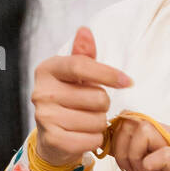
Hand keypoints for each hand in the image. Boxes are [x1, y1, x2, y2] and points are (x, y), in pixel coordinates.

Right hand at [31, 26, 132, 169]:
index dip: (109, 74)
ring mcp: (44, 117)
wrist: (52, 137)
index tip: (128, 82)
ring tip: (87, 121)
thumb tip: (85, 30)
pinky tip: (84, 135)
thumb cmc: (68, 99)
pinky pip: (92, 139)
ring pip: (97, 120)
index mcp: (47, 69)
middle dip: (103, 103)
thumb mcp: (75, 75)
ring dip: (100, 122)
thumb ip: (83, 54)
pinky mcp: (52, 140)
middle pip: (97, 97)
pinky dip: (95, 139)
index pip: (82, 66)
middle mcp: (41, 92)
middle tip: (92, 106)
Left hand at [109, 116, 169, 170]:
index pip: (131, 116)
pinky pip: (163, 154)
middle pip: (136, 122)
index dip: (117, 136)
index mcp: (160, 133)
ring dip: (135, 156)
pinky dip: (149, 164)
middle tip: (130, 168)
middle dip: (123, 147)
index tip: (118, 156)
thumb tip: (108, 131)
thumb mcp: (133, 164)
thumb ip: (124, 145)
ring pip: (146, 132)